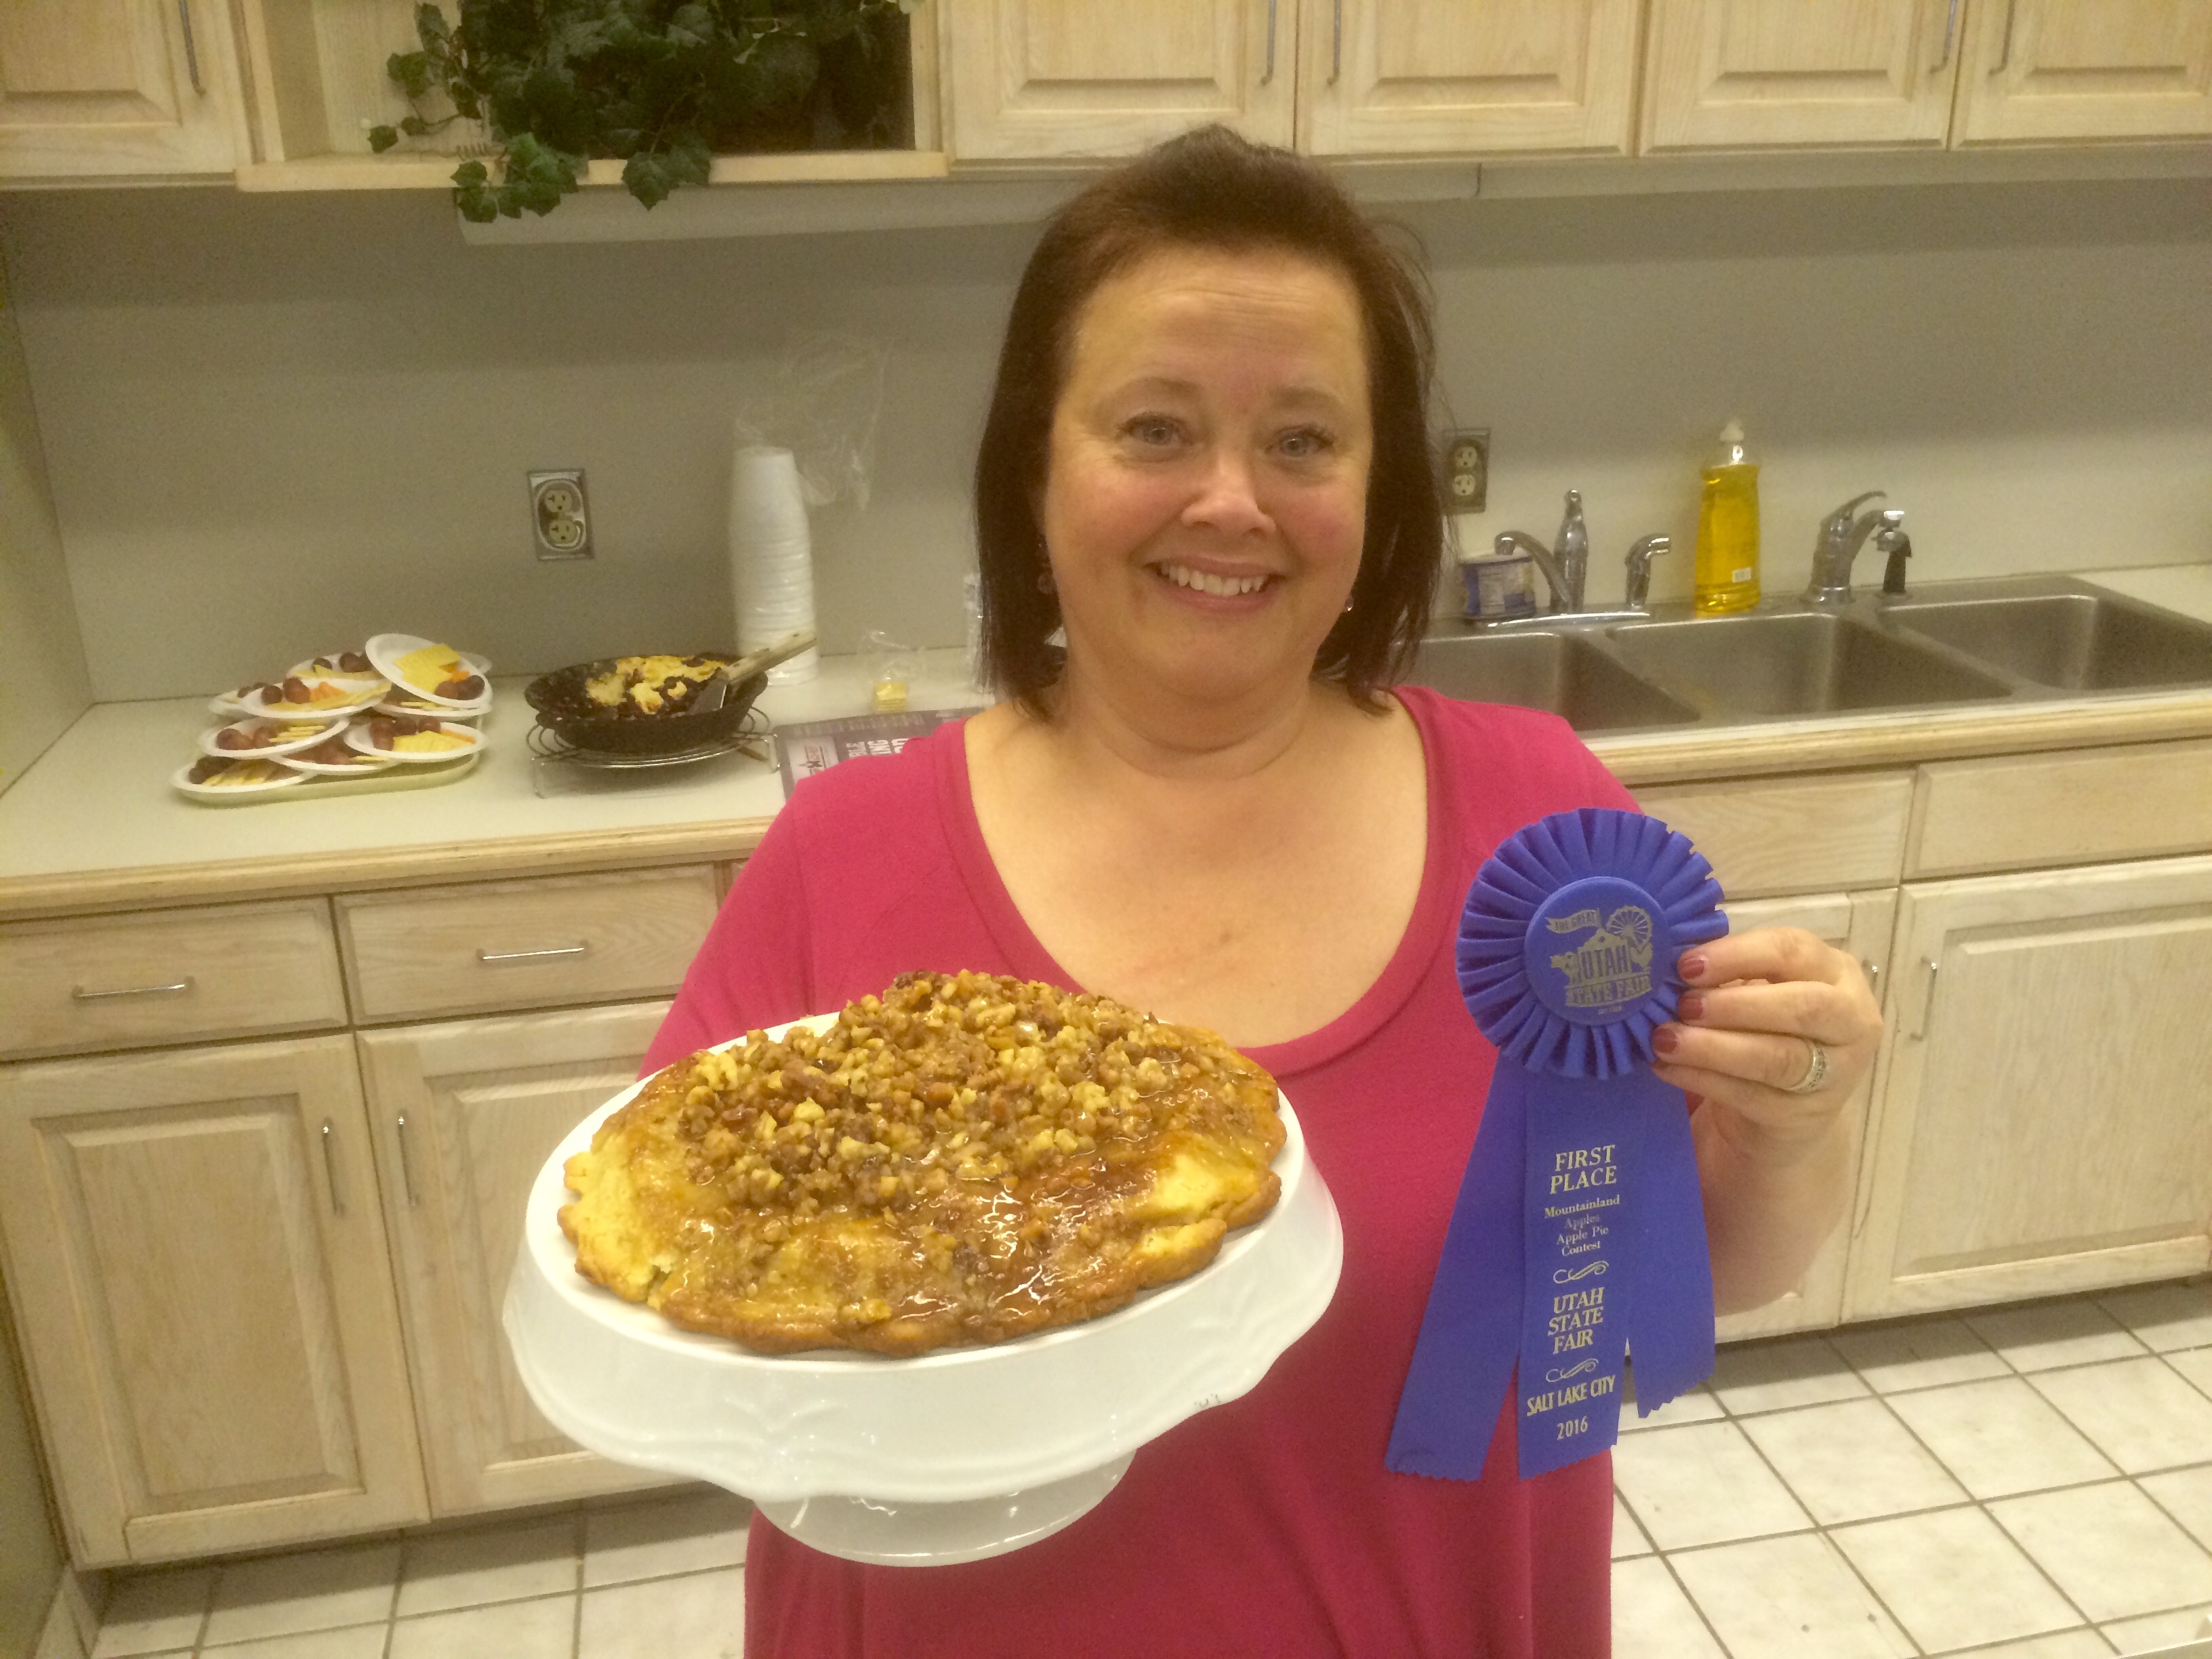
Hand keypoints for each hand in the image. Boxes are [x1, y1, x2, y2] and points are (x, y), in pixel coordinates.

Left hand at [1650, 927, 1881, 1163]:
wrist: (1790, 1107)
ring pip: (1778, 1058)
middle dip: (1735, 1005)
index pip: (1795, 951)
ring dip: (1713, 1047)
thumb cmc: (1767, 1028)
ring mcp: (1835, 1074)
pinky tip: (1666, 1067)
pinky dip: (1702, 1079)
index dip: (1739, 955)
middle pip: (1802, 1007)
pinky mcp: (1803, 1116)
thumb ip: (1730, 974)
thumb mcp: (1759, 990)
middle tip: (1683, 1006)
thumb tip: (1670, 965)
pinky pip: (1750, 1095)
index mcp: (1837, 972)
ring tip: (1665, 1039)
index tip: (1687, 965)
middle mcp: (1851, 1020)